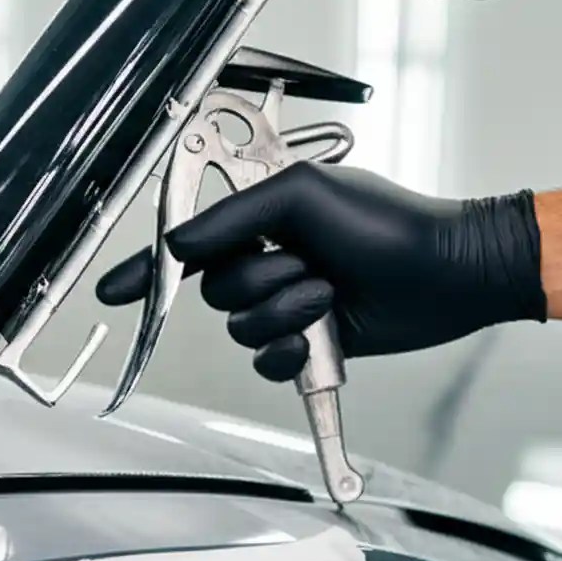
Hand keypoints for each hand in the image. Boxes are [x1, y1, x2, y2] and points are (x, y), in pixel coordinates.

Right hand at [96, 162, 546, 381]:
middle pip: (213, 292)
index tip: (113, 292)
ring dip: (285, 316)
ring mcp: (286, 304)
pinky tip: (319, 340)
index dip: (147, 270)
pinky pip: (267, 364)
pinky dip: (289, 356)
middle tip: (308, 267)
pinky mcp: (306, 344)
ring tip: (330, 295)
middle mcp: (267, 260)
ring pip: (241, 330)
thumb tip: (177, 244)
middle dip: (259, 284)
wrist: (449, 274)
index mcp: (259, 218)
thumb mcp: (303, 196)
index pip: (188, 246)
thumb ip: (231, 217)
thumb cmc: (388, 225)